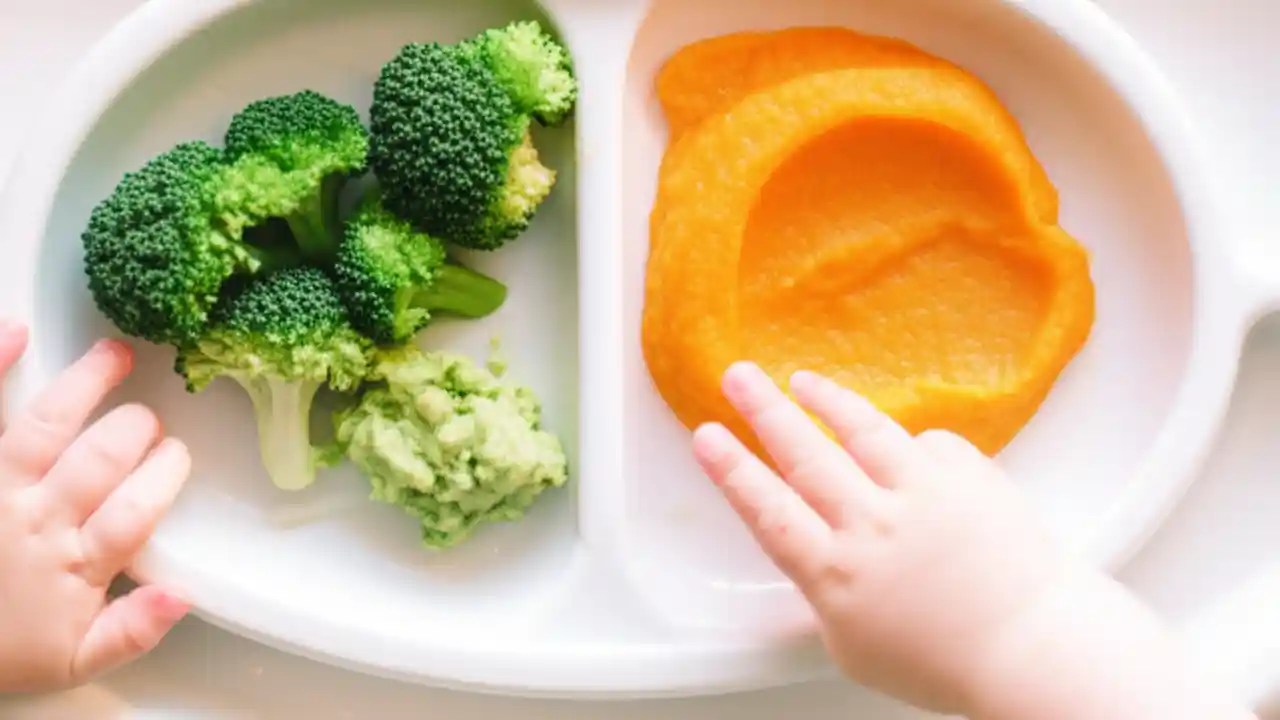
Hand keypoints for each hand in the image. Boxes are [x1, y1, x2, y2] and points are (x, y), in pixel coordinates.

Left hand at [0, 321, 191, 691]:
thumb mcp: (70, 663)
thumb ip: (130, 632)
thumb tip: (182, 597)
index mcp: (70, 565)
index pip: (135, 512)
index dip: (164, 476)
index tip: (176, 457)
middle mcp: (34, 518)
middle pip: (100, 460)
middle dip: (136, 430)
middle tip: (149, 421)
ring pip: (47, 424)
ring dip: (86, 384)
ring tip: (115, 355)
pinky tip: (17, 332)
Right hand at [693, 363, 1255, 719]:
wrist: (1034, 647)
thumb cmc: (945, 664)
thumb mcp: (855, 647)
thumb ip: (825, 595)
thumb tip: (814, 559)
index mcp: (837, 574)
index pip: (769, 511)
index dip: (732, 471)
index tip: (705, 435)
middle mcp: (873, 525)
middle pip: (805, 455)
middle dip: (763, 410)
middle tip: (737, 375)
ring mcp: (922, 494)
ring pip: (863, 430)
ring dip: (826, 401)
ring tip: (801, 380)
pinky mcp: (967, 475)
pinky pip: (928, 445)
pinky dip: (911, 446)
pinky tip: (903, 448)